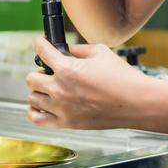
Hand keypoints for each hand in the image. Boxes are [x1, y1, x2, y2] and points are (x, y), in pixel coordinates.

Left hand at [25, 36, 155, 129]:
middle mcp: (60, 90)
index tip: (42, 43)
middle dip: (40, 71)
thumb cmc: (122, 78)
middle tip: (50, 70)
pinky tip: (40, 105)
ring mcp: (62, 109)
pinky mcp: (67, 123)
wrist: (136, 103)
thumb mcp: (100, 52)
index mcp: (67, 69)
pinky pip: (38, 119)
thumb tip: (67, 50)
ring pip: (32, 98)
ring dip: (39, 91)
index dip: (40, 43)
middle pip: (31, 78)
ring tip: (48, 88)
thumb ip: (78, 49)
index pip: (41, 51)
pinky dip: (34, 111)